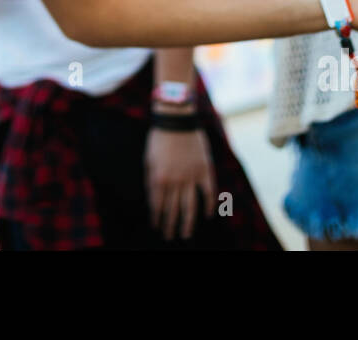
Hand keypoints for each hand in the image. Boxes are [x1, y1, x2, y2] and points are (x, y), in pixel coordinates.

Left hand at [146, 125, 216, 240]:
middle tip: (169, 237)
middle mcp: (175, 181)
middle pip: (172, 210)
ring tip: (185, 235)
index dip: (156, 218)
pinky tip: (207, 215)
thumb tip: (153, 199)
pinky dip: (209, 204)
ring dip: (187, 223)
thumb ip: (150, 180)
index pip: (157, 206)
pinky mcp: (204, 170)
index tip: (156, 227)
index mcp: (158, 178)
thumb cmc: (158, 139)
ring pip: (190, 206)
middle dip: (169, 225)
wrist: (176, 120)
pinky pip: (208, 192)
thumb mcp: (148, 160)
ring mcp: (191, 177)